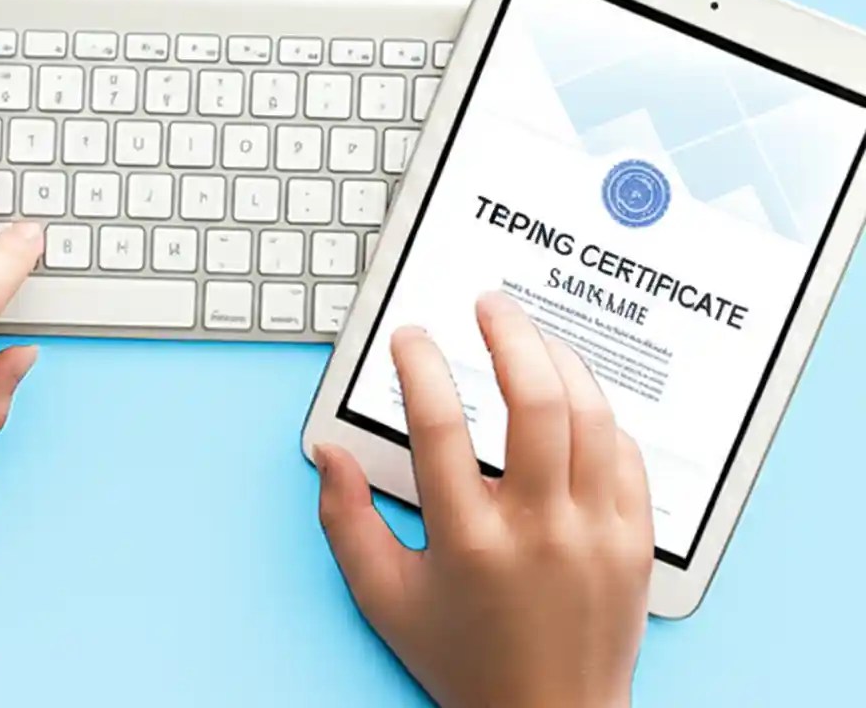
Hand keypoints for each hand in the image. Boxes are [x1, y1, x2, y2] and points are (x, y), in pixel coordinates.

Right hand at [314, 293, 652, 707]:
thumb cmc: (465, 660)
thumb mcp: (384, 598)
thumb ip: (346, 521)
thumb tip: (329, 454)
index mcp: (469, 542)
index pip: (440, 425)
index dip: (420, 366)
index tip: (411, 338)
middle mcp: (538, 530)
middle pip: (534, 402)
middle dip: (509, 335)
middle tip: (488, 304)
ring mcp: (595, 533)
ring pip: (590, 416)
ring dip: (560, 361)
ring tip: (533, 336)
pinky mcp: (634, 540)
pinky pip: (625, 453)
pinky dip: (599, 413)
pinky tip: (575, 396)